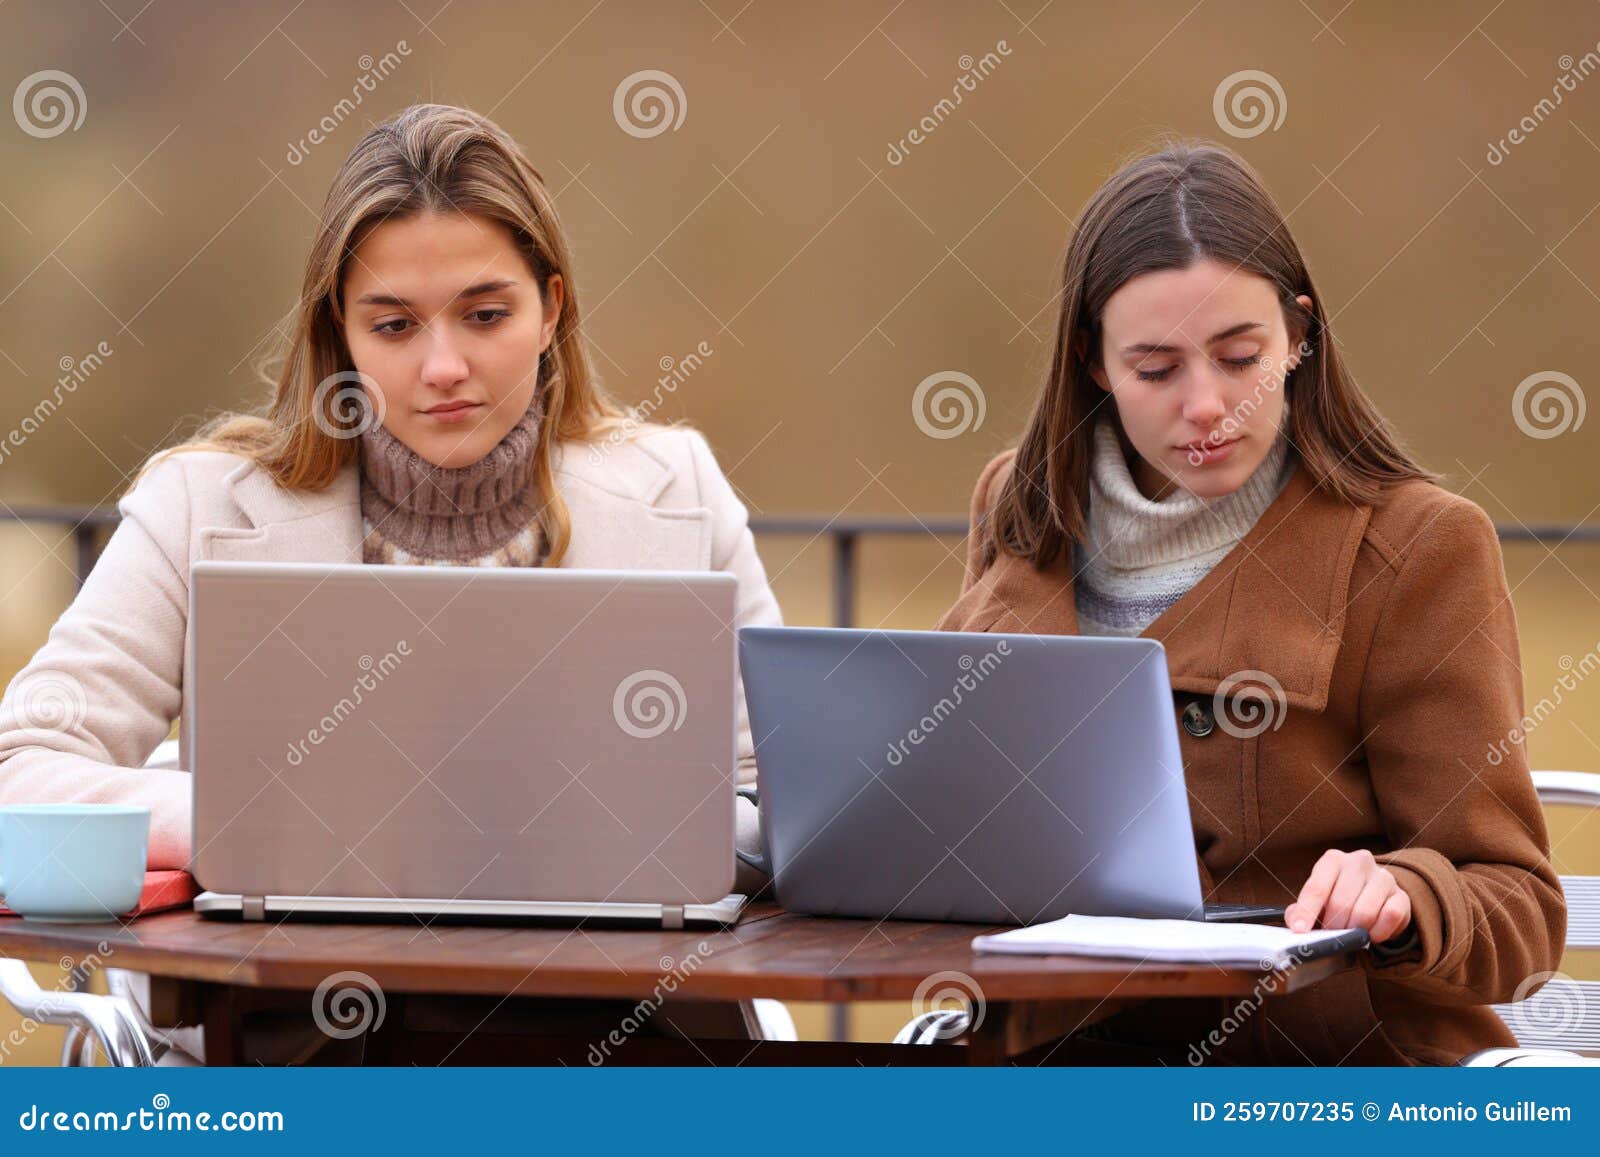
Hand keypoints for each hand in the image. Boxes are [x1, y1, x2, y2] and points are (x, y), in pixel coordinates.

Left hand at [1285, 848, 1411, 942]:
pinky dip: (1378, 932)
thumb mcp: (1316, 901)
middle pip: (1341, 903)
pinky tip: (1370, 934)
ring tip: (1350, 933)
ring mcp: (1383, 877)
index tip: (1300, 930)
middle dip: (1333, 926)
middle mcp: (1359, 861)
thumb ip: (1300, 911)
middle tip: (1332, 934)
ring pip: (1365, 912)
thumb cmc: (1338, 897)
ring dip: (1354, 931)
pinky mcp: (1402, 895)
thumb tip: (1296, 925)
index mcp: (1333, 860)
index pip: (1317, 887)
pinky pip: (1390, 917)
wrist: (1373, 896)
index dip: (1307, 911)